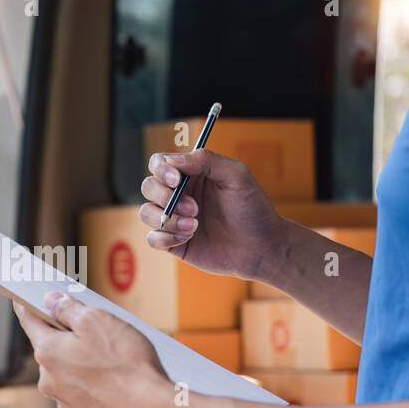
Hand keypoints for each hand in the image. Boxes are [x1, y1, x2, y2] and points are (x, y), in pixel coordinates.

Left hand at [12, 293, 171, 407]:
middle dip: (70, 337)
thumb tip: (52, 302)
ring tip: (116, 359)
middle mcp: (49, 381)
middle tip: (97, 329)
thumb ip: (69, 309)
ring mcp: (65, 402)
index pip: (30, 322)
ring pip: (70, 372)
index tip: (22, 299)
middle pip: (54, 348)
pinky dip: (96, 385)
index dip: (28, 306)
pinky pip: (85, 393)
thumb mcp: (97, 321)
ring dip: (85, 363)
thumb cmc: (125, 364)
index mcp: (48, 352)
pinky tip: (118, 381)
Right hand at [140, 149, 284, 280]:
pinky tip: (188, 238)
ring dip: (167, 219)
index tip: (176, 180)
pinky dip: (165, 238)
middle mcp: (179, 195)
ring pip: (146, 212)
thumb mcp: (237, 175)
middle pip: (148, 186)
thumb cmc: (253, 209)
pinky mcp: (174, 243)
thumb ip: (207, 160)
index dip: (162, 169)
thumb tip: (174, 160)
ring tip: (195, 227)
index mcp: (192, 175)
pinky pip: (152, 238)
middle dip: (165, 197)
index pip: (160, 163)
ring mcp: (175, 219)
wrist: (262, 247)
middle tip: (194, 208)